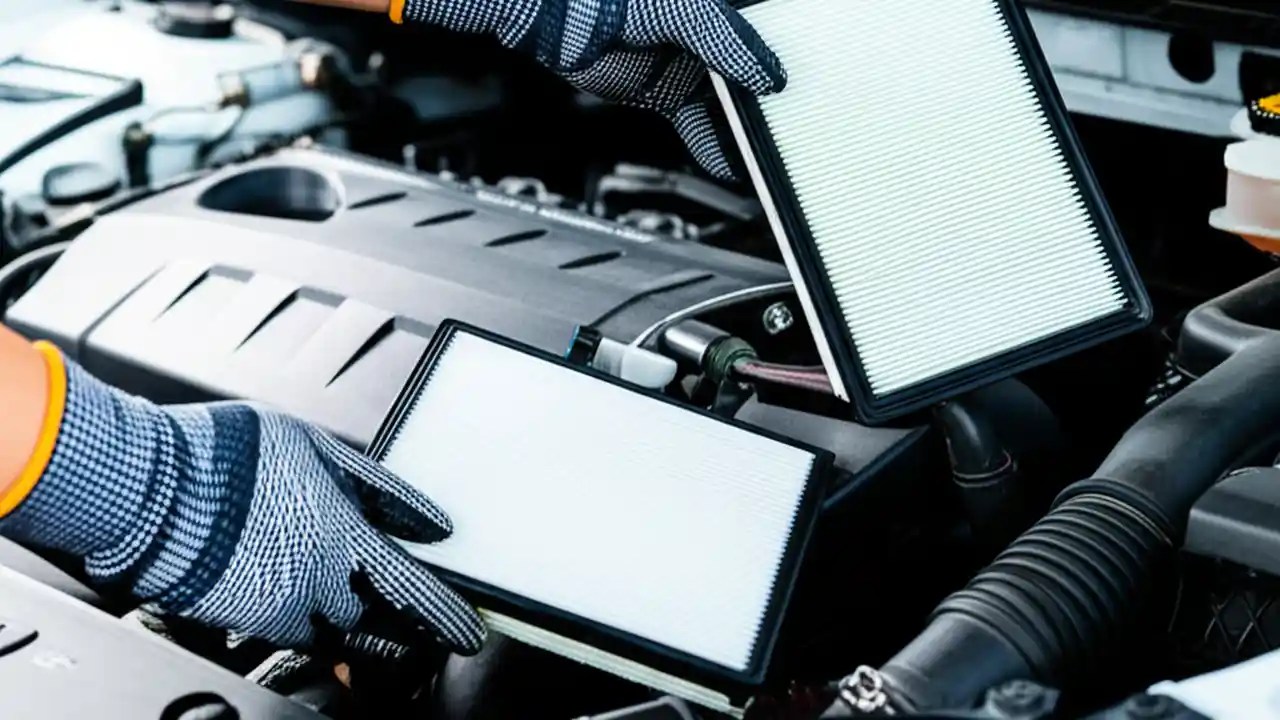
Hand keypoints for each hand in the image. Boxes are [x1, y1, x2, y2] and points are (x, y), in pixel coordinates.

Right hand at [0, 354, 484, 654]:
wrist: (145, 490)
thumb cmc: (227, 456)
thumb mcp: (316, 447)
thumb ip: (376, 486)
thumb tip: (427, 519)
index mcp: (343, 537)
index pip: (414, 590)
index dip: (447, 615)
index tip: (468, 630)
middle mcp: (319, 584)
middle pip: (387, 628)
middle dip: (419, 636)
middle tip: (441, 637)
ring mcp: (282, 609)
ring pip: (347, 640)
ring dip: (377, 641)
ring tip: (398, 639)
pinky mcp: (249, 620)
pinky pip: (304, 638)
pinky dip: (329, 637)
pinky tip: (335, 627)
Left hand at [397, 0, 786, 179]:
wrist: (554, 18)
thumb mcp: (685, 15)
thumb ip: (730, 45)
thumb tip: (771, 77)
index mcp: (723, 12)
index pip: (770, 40)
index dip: (792, 66)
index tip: (809, 96)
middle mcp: (711, 36)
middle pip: (753, 78)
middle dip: (770, 107)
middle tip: (794, 134)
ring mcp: (689, 63)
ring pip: (728, 106)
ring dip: (745, 133)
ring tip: (767, 158)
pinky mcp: (665, 90)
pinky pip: (698, 124)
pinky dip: (713, 147)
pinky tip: (729, 165)